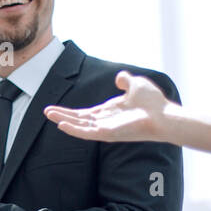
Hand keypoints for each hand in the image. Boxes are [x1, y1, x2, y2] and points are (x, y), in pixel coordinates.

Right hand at [44, 71, 170, 142]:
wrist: (165, 115)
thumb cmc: (154, 103)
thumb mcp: (136, 85)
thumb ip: (126, 81)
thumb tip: (120, 77)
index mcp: (109, 112)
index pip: (84, 114)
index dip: (69, 111)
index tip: (54, 108)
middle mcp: (105, 122)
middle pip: (78, 120)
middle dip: (62, 116)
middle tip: (46, 112)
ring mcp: (107, 129)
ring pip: (80, 127)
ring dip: (64, 121)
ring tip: (49, 116)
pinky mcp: (109, 134)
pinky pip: (88, 133)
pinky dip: (75, 130)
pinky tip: (62, 125)